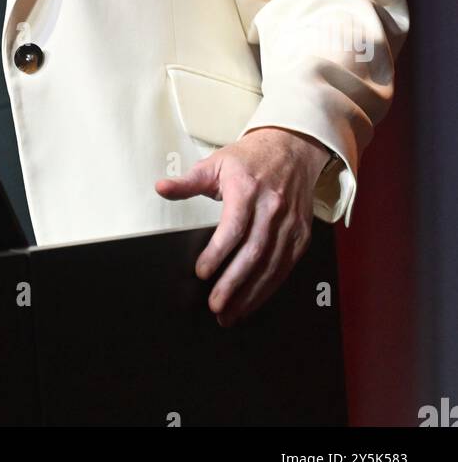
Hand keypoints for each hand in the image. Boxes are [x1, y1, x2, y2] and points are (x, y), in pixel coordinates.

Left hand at [154, 126, 331, 326]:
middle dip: (233, 283)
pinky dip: (268, 288)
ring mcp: (290, 223)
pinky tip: (252, 301)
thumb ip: (188, 181)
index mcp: (247, 189)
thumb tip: (161, 188)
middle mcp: (272, 207)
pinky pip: (285, 267)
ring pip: (271, 265)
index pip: (233, 227)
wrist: (292, 149)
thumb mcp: (216, 163)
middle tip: (215, 305)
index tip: (201, 272)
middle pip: (253, 252)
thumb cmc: (250, 158)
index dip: (217, 252)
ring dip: (251, 294)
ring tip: (230, 312)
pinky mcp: (301, 235)